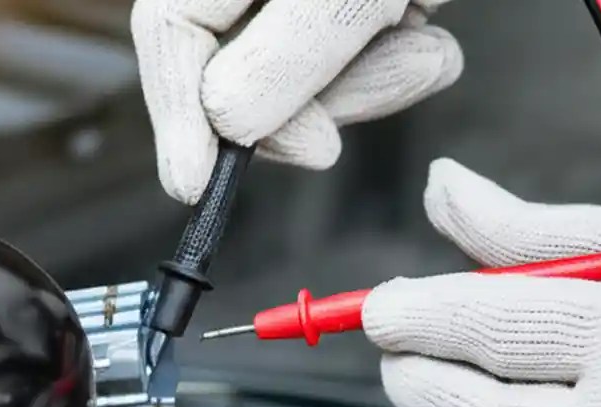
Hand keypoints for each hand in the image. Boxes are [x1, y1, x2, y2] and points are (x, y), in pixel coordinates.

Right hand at [131, 0, 462, 203]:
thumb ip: (288, 53)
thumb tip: (225, 124)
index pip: (171, 29)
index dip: (178, 113)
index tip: (194, 184)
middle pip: (236, 62)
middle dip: (300, 106)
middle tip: (329, 141)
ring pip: (304, 70)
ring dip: (366, 84)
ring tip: (417, 51)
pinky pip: (356, 52)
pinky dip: (396, 61)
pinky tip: (428, 32)